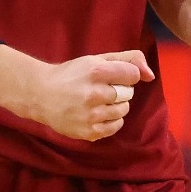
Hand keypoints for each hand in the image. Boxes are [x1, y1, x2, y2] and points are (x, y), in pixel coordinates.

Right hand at [0, 47, 153, 140]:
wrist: (40, 95)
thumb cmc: (71, 74)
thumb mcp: (95, 59)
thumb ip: (127, 60)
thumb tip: (150, 75)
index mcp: (96, 71)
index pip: (132, 74)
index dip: (125, 74)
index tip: (111, 75)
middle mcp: (94, 94)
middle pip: (128, 93)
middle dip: (119, 90)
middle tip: (101, 89)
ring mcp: (91, 115)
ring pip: (124, 110)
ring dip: (115, 105)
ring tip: (98, 101)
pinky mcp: (89, 132)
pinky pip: (115, 126)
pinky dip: (110, 120)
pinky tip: (96, 113)